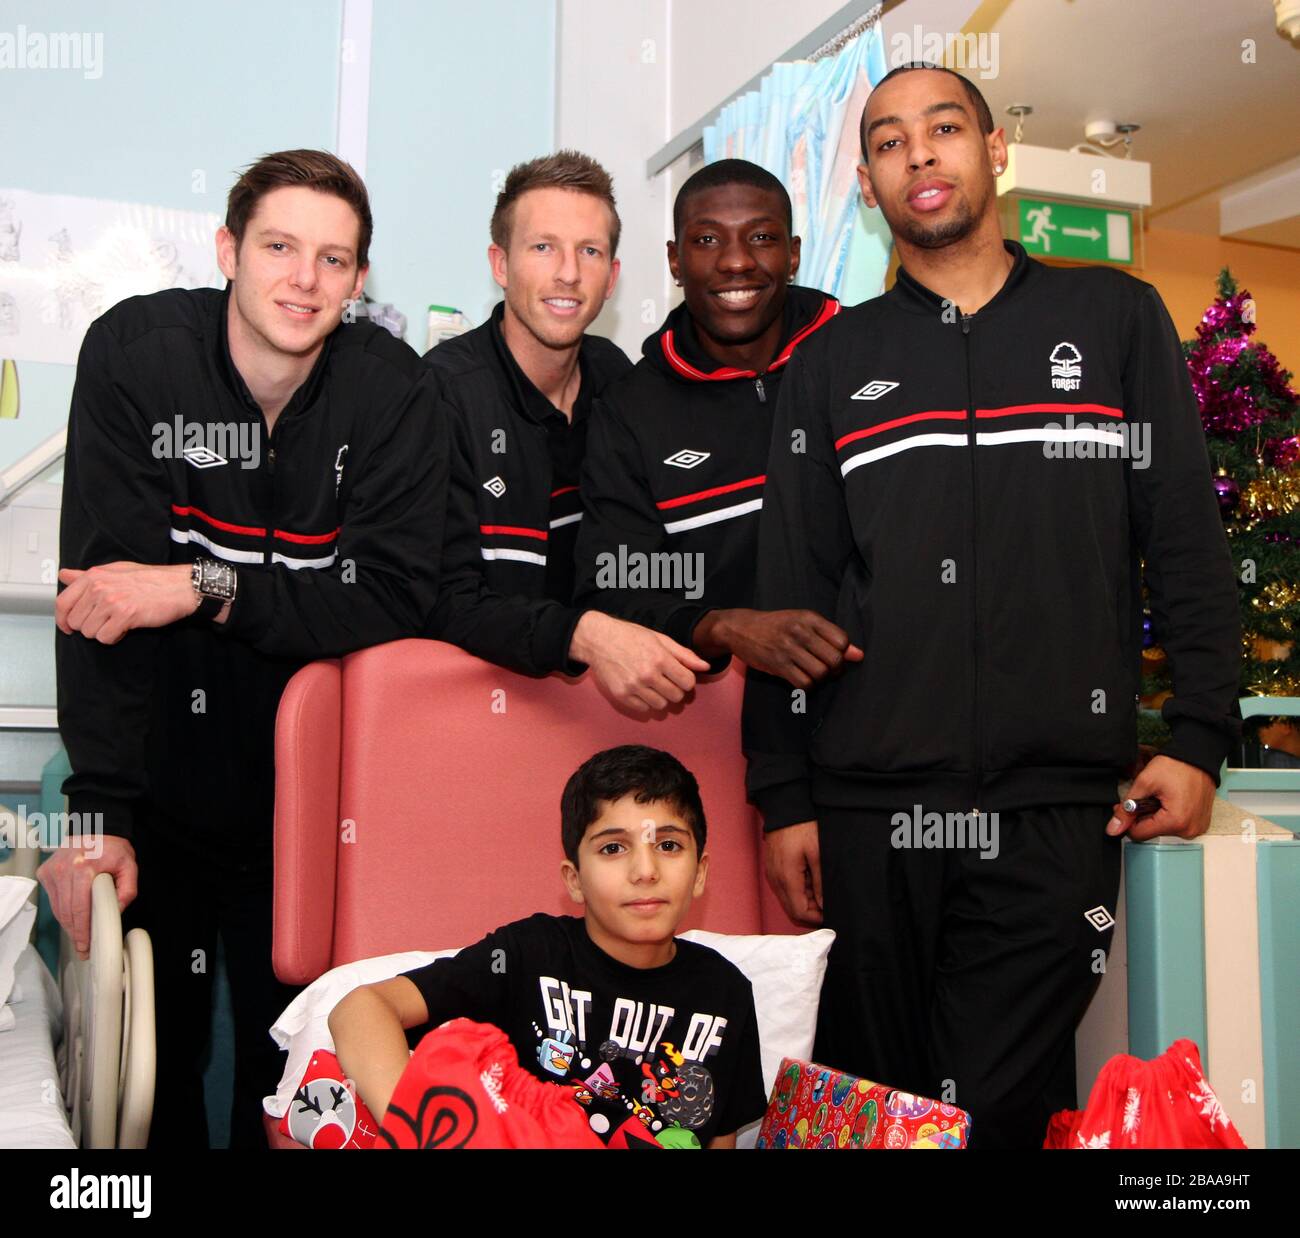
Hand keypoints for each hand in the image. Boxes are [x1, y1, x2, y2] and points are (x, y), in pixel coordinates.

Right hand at [37, 834, 137, 959]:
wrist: (95, 827)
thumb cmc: (112, 848)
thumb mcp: (129, 866)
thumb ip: (128, 890)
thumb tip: (117, 911)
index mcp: (84, 869)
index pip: (80, 908)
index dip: (82, 931)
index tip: (85, 946)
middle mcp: (63, 871)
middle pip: (66, 912)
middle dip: (75, 932)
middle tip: (83, 947)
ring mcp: (51, 872)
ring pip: (57, 908)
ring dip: (68, 924)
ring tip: (79, 935)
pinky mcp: (45, 873)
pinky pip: (53, 900)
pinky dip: (62, 910)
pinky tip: (72, 917)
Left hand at [56, 562, 198, 642]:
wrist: (180, 587)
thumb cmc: (151, 580)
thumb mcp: (115, 571)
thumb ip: (87, 576)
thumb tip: (64, 575)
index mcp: (94, 576)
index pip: (63, 603)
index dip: (62, 620)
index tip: (68, 626)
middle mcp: (99, 587)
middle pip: (75, 621)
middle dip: (89, 627)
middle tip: (106, 622)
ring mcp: (111, 601)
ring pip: (89, 632)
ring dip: (103, 633)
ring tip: (118, 623)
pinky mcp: (125, 615)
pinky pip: (105, 638)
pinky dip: (114, 637)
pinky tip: (125, 628)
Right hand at [569, 610, 710, 713]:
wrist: (598, 640)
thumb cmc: (630, 636)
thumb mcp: (659, 639)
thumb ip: (684, 654)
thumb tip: (705, 666)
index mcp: (660, 658)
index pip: (688, 682)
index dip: (687, 680)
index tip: (680, 676)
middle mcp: (647, 674)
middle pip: (676, 696)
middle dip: (676, 689)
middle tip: (667, 680)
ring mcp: (633, 687)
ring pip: (661, 705)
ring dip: (662, 697)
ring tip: (654, 685)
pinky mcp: (621, 696)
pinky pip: (644, 709)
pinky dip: (646, 702)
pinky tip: (642, 689)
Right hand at [695, 609, 862, 686]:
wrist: (741, 628)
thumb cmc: (776, 626)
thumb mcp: (802, 623)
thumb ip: (830, 637)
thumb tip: (858, 654)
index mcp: (809, 618)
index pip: (842, 640)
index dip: (842, 653)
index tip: (833, 655)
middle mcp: (800, 631)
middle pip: (834, 659)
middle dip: (835, 670)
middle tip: (827, 670)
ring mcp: (788, 648)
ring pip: (821, 673)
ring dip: (821, 679)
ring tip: (814, 674)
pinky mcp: (777, 664)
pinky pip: (804, 683)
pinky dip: (808, 686)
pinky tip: (802, 679)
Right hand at [763, 820, 822, 925]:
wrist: (785, 812)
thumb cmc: (802, 829)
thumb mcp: (818, 855)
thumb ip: (820, 882)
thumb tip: (824, 904)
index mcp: (788, 878)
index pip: (799, 911)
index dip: (815, 918)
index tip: (829, 914)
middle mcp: (776, 881)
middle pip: (792, 910)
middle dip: (810, 912)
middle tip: (827, 905)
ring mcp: (772, 875)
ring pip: (787, 900)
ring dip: (804, 901)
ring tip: (819, 888)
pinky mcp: (772, 870)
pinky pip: (783, 889)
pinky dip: (797, 891)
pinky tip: (808, 880)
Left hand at [1106, 755, 1216, 841]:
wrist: (1198, 758)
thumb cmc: (1176, 766)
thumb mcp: (1145, 783)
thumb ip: (1126, 808)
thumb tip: (1113, 829)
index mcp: (1175, 822)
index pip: (1139, 834)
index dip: (1128, 819)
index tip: (1127, 804)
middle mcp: (1189, 830)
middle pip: (1151, 832)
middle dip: (1142, 816)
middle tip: (1144, 796)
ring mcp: (1196, 828)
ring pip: (1162, 830)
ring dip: (1155, 815)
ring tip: (1159, 797)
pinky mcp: (1200, 825)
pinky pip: (1176, 826)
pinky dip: (1168, 816)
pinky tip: (1169, 801)